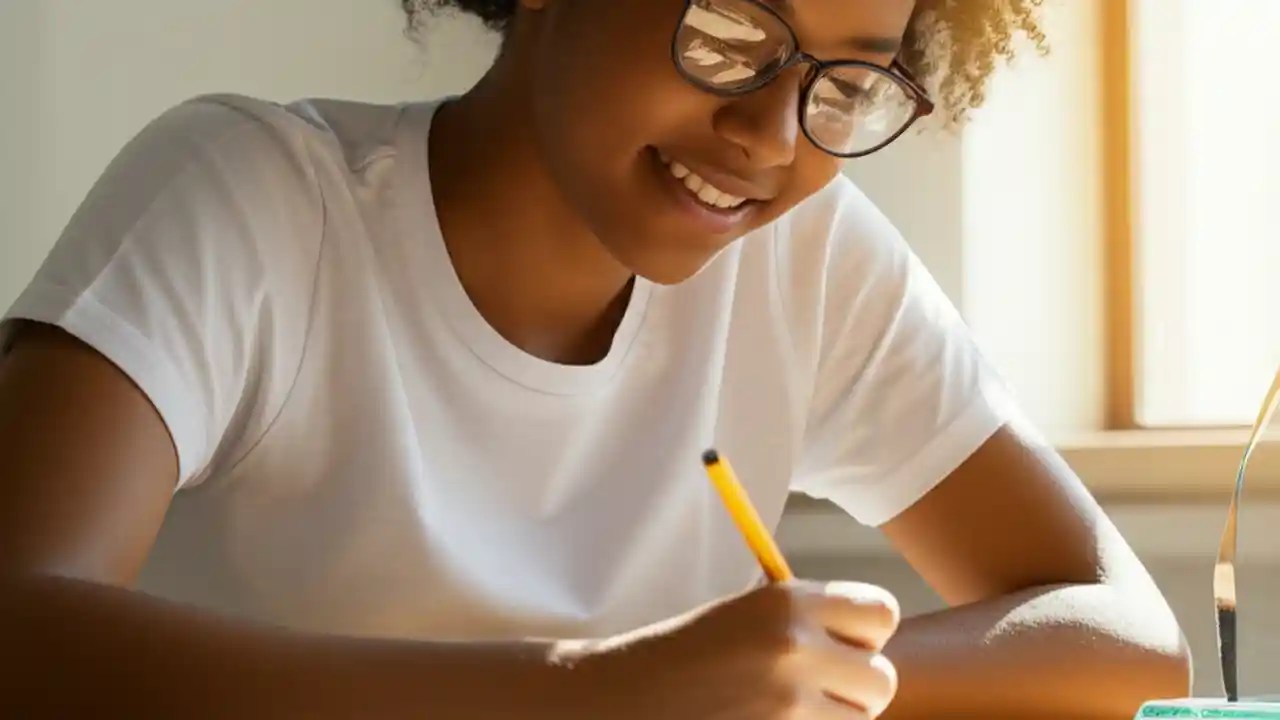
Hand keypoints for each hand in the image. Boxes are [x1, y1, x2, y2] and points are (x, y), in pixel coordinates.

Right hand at [581, 580, 899, 718]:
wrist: (617, 701)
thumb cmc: (682, 658)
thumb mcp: (744, 616)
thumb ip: (806, 623)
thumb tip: (868, 643)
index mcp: (787, 601)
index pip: (881, 611)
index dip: (863, 633)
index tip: (837, 644)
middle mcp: (794, 649)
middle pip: (881, 679)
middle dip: (852, 689)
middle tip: (810, 690)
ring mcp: (789, 706)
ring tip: (778, 711)